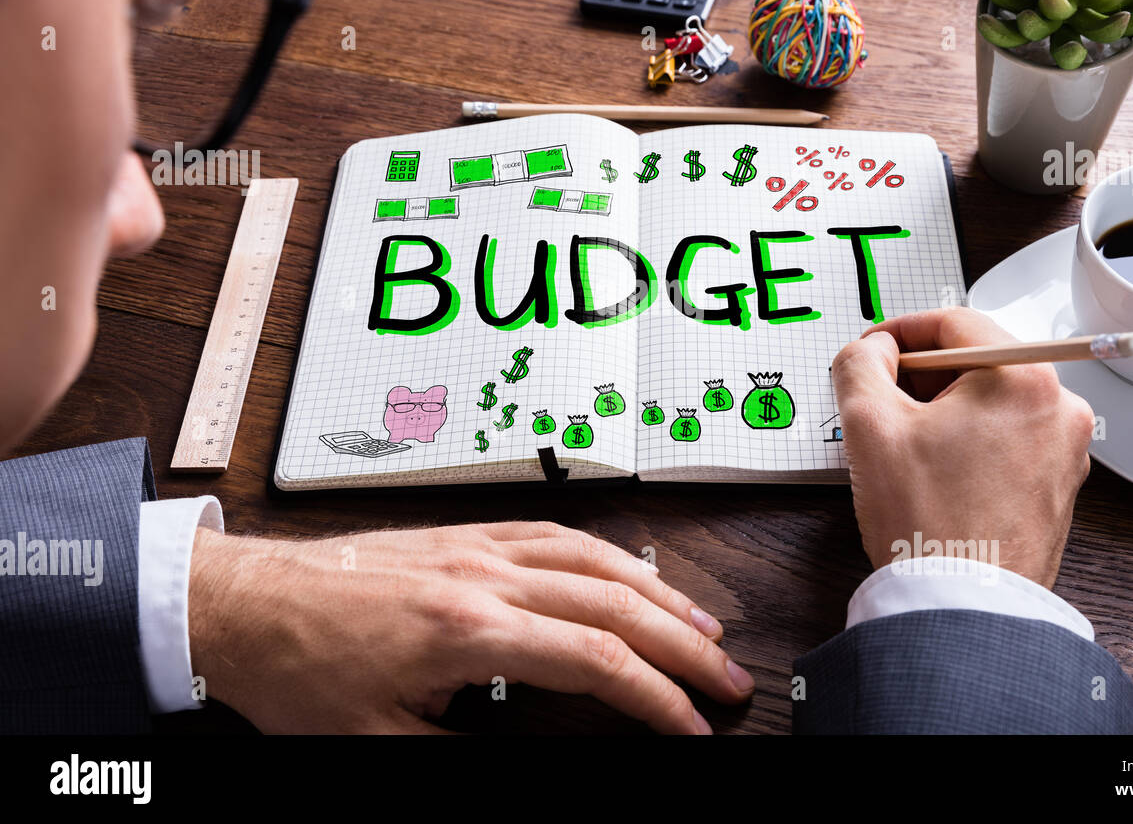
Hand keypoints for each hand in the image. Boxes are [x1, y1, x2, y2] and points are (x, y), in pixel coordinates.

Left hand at [188, 521, 751, 733]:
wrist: (244, 603)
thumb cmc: (297, 669)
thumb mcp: (375, 742)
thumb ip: (462, 758)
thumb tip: (538, 761)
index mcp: (467, 629)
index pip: (594, 659)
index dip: (656, 699)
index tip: (691, 728)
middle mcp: (483, 575)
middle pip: (613, 602)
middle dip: (682, 645)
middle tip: (727, 681)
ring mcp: (476, 547)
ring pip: (594, 557)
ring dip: (658, 592)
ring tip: (703, 627)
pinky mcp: (463, 535)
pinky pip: (555, 532)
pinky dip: (607, 554)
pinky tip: (626, 572)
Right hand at [830, 308, 1094, 588]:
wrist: (964, 608)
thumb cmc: (927, 522)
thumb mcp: (869, 425)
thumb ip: (861, 364)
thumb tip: (873, 351)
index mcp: (1024, 378)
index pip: (955, 322)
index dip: (901, 329)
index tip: (873, 349)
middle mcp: (1059, 408)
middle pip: (977, 361)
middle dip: (921, 374)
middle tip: (879, 400)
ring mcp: (1064, 450)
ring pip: (991, 403)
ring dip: (943, 410)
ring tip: (903, 446)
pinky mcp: (1057, 486)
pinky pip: (1006, 441)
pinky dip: (968, 443)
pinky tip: (934, 472)